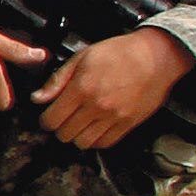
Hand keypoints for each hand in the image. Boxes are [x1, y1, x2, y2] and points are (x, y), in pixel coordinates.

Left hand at [37, 26, 193, 150]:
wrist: (157, 56)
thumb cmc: (120, 52)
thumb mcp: (82, 57)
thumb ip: (57, 80)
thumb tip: (38, 98)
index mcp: (82, 88)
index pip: (51, 120)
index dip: (46, 119)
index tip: (49, 115)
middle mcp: (97, 106)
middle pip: (64, 134)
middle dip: (60, 127)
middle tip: (65, 118)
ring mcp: (114, 117)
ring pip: (83, 143)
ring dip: (77, 136)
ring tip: (80, 123)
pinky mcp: (129, 123)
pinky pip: (105, 143)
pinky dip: (96, 139)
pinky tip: (95, 127)